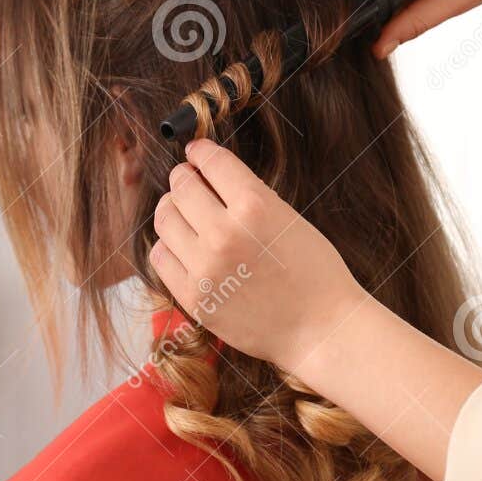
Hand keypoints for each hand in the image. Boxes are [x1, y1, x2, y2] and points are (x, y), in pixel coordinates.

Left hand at [148, 138, 365, 383]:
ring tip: (181, 211)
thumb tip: (210, 176)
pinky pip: (160, 257)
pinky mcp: (193, 296)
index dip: (200, 151)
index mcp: (255, 206)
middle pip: (181, 186)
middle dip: (183, 177)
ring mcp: (204, 267)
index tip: (195, 152)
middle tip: (187, 180)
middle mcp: (224, 232)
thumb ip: (249, 197)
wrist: (321, 328)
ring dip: (171, 208)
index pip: (211, 161)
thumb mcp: (289, 218)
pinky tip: (181, 245)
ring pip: (164, 219)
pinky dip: (168, 245)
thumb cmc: (314, 273)